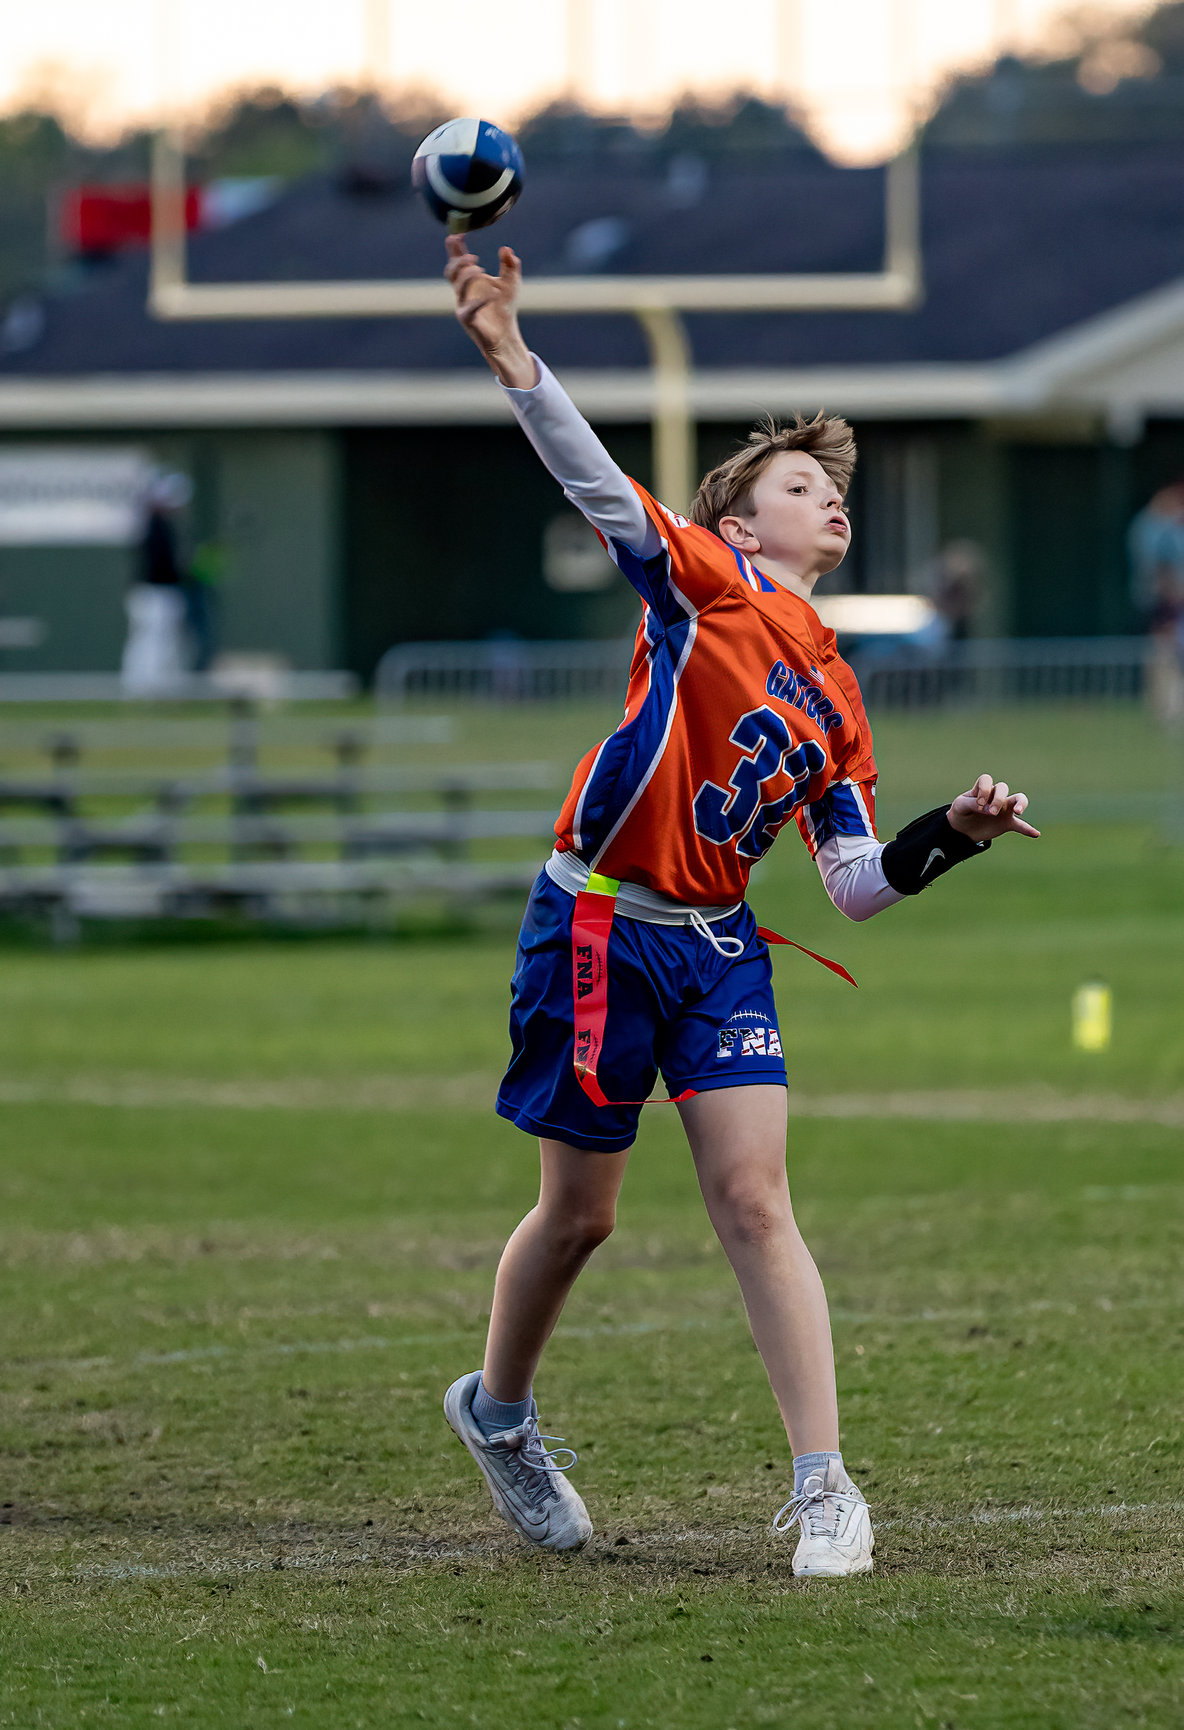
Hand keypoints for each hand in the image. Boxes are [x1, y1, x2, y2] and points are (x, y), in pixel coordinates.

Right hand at [443, 235, 535, 386]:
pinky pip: (468, 308)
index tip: (458, 233)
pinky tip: (493, 294)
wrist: (506, 335)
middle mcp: (463, 291)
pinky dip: (480, 300)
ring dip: (468, 275)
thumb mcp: (511, 282)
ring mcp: (463, 305)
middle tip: (474, 257)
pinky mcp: (467, 320)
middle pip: (451, 271)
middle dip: (459, 261)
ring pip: (457, 286)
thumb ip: (510, 264)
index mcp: (470, 280)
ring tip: (483, 271)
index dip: (454, 247)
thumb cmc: (505, 308)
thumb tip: (506, 249)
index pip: (457, 260)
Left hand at [947, 773, 1039, 841]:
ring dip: (1020, 803)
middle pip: (1003, 788)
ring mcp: (1003, 809)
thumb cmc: (961, 812)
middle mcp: (995, 796)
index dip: (984, 790)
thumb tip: (988, 810)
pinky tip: (1036, 834)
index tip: (979, 803)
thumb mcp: (960, 806)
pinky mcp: (1007, 823)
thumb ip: (972, 804)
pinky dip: (1028, 829)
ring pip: (1018, 799)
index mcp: (981, 789)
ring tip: (1018, 811)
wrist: (963, 829)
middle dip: (998, 799)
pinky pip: (1021, 825)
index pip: (986, 780)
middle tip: (991, 813)